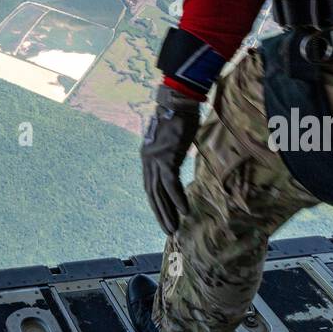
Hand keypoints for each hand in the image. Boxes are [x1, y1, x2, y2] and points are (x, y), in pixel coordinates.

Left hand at [141, 84, 201, 235]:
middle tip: (169, 230)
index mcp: (147, 156)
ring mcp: (156, 160)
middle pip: (152, 193)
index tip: (165, 216)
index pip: (150, 186)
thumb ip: (169, 153)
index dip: (157, 203)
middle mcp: (148, 160)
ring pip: (159, 192)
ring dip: (167, 212)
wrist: (177, 101)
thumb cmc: (177, 117)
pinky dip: (177, 199)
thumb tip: (175, 163)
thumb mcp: (169, 140)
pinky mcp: (167, 158)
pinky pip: (171, 184)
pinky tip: (184, 211)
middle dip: (160, 213)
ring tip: (174, 228)